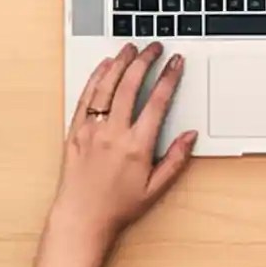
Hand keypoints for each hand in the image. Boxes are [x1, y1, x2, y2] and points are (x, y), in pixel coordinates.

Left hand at [27, 42, 197, 266]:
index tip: (176, 63)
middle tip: (154, 48)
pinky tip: (104, 67)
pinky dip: (95, 79)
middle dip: (145, 62)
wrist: (81, 218)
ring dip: (119, 64)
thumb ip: (176, 159)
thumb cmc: (118, 206)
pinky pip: (85, 99)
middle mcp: (113, 133)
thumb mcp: (156, 187)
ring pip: (106, 87)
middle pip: (130, 86)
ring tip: (130, 49)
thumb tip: (190, 136)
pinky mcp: (75, 132)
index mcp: (136, 146)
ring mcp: (91, 131)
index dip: (169, 78)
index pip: (157, 102)